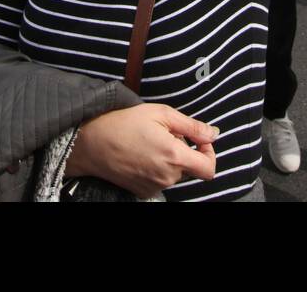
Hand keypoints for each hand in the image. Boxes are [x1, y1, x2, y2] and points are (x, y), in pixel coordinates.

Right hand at [65, 104, 218, 198]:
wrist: (92, 143)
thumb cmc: (125, 123)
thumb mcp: (161, 113)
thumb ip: (192, 126)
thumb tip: (214, 134)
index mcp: (175, 156)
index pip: (209, 169)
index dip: (209, 153)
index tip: (199, 140)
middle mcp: (167, 177)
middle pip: (190, 168)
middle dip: (184, 150)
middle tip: (165, 133)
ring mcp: (155, 186)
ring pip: (175, 173)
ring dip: (170, 158)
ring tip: (151, 141)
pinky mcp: (143, 191)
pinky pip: (161, 179)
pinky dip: (158, 167)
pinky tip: (143, 153)